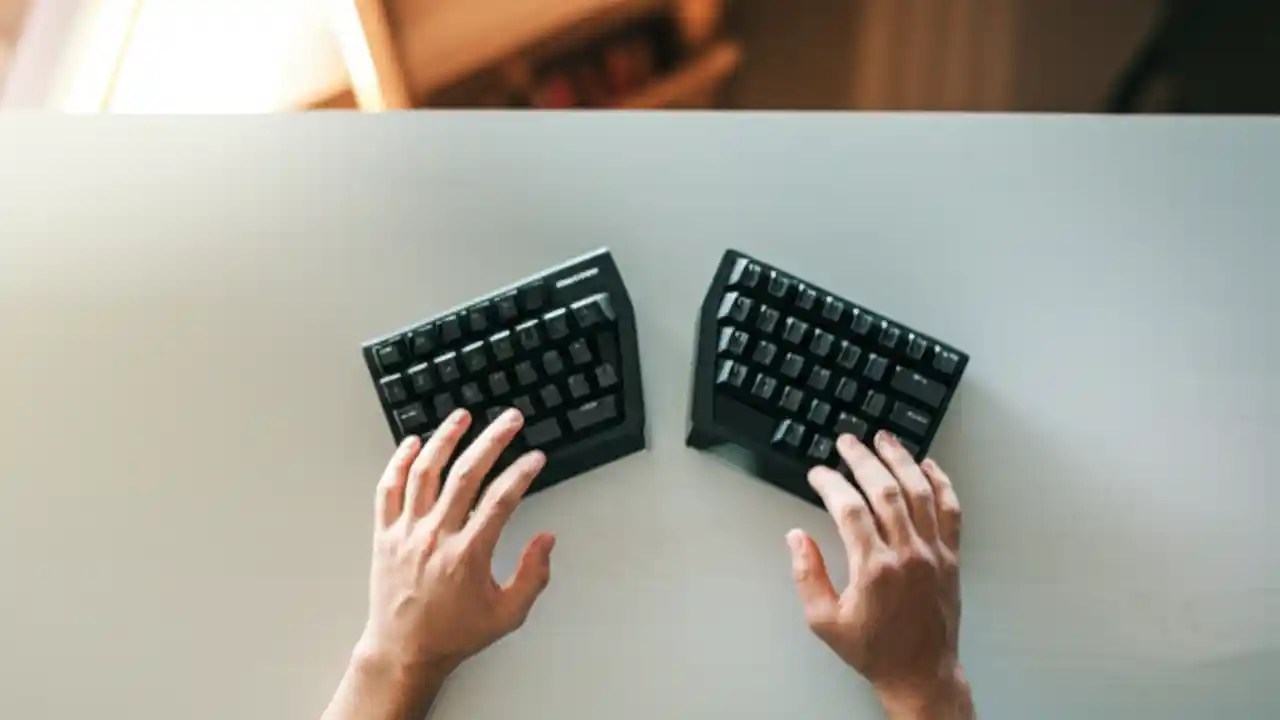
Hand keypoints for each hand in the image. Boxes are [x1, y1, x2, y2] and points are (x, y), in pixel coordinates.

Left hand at [328, 408, 554, 719]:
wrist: (403, 651)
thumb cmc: (453, 634)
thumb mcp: (507, 614)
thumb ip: (533, 575)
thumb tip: (547, 540)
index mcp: (467, 555)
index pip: (501, 500)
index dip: (522, 473)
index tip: (535, 458)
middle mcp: (435, 537)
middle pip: (466, 475)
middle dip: (492, 441)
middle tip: (510, 421)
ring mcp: (406, 533)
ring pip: (424, 472)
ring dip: (444, 438)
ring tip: (461, 416)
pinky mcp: (384, 534)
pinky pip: (388, 489)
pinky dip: (399, 462)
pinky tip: (413, 443)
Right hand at [788, 431, 972, 719]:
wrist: (921, 672)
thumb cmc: (874, 650)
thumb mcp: (824, 621)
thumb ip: (807, 575)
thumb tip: (796, 538)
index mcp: (874, 569)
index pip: (849, 509)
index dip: (830, 484)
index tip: (818, 474)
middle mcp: (907, 554)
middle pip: (885, 490)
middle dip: (862, 460)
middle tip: (847, 442)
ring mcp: (934, 553)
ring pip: (919, 492)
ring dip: (900, 460)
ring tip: (884, 439)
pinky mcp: (951, 556)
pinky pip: (951, 510)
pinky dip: (941, 483)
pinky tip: (928, 466)